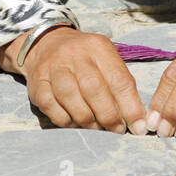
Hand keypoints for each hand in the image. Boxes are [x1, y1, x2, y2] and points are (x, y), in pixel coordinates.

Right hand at [2, 27, 148, 134]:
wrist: (45, 44)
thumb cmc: (84, 59)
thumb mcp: (106, 60)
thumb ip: (122, 86)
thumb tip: (137, 120)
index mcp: (98, 47)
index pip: (118, 79)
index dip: (130, 106)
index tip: (138, 126)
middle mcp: (75, 55)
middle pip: (94, 89)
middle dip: (109, 116)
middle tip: (116, 131)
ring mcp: (53, 67)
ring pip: (71, 98)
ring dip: (87, 120)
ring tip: (97, 129)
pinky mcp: (37, 83)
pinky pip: (51, 106)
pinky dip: (66, 121)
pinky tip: (76, 124)